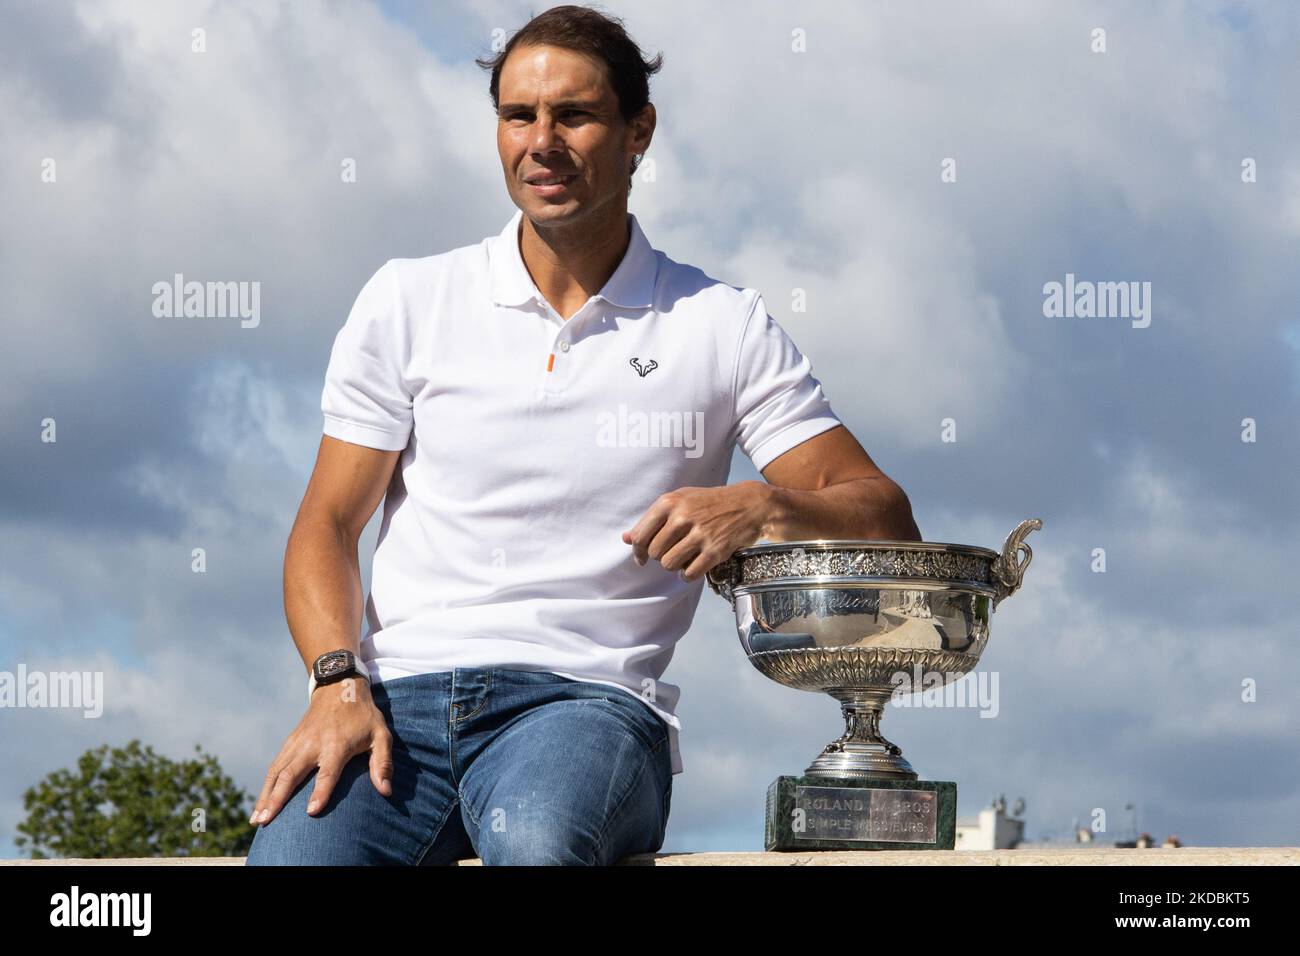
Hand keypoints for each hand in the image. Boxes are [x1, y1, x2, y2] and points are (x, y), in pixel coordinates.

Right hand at [250, 677, 392, 826]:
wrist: (339, 687)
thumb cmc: (364, 716)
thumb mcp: (381, 735)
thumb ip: (383, 762)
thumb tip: (386, 791)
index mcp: (337, 744)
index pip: (328, 772)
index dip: (320, 792)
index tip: (310, 812)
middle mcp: (313, 744)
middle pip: (292, 774)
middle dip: (278, 798)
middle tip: (266, 821)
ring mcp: (298, 743)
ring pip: (277, 772)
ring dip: (266, 796)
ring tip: (257, 820)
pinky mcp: (290, 742)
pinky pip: (274, 766)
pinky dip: (266, 785)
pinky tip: (261, 803)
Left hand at [621, 481, 771, 581]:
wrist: (748, 504)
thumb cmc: (708, 502)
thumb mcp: (679, 501)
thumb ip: (651, 520)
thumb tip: (625, 538)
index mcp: (670, 502)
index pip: (640, 536)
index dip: (638, 550)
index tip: (642, 557)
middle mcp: (682, 517)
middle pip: (655, 552)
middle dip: (660, 556)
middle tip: (672, 551)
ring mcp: (699, 534)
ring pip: (669, 564)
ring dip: (674, 566)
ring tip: (684, 557)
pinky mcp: (714, 551)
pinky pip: (689, 574)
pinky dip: (688, 575)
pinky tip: (693, 566)